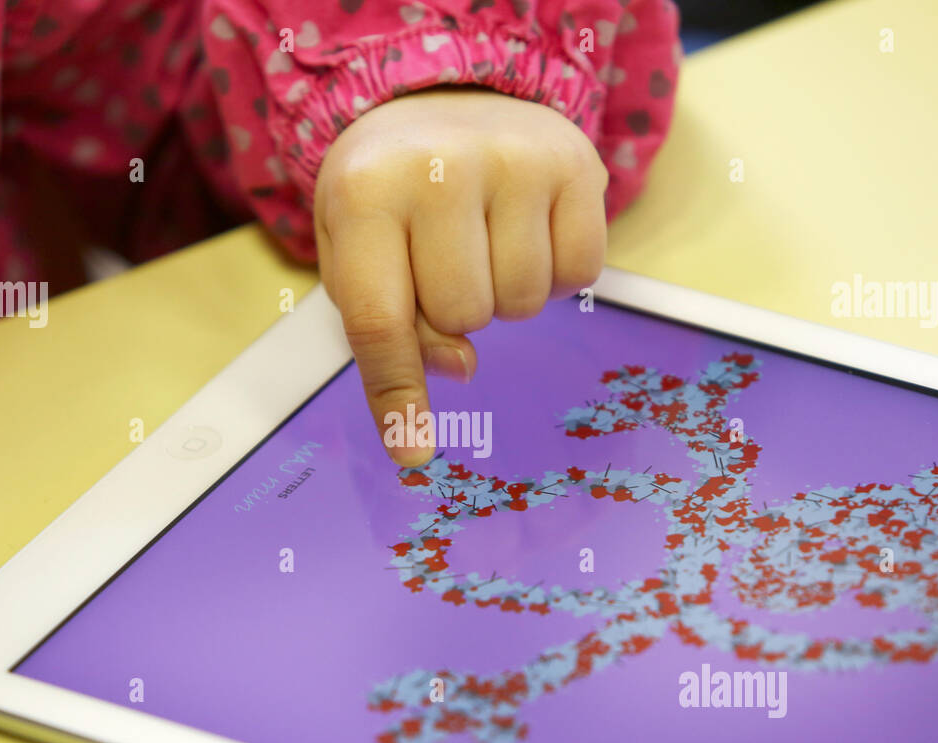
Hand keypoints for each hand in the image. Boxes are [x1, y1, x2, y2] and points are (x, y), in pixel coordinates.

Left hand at [314, 87, 607, 465]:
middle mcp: (439, 167)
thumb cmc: (390, 195)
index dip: (396, 393)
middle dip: (454, 314)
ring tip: (484, 241)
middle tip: (443, 261)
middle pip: (463, 318)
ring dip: (505, 295)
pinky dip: (555, 274)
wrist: (443, 97)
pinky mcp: (575, 163)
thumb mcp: (358, 252)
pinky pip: (579, 275)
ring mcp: (514, 160)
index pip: (379, 320)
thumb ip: (389, 323)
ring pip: (522, 303)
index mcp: (363, 193)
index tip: (411, 451)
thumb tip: (459, 368)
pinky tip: (527, 232)